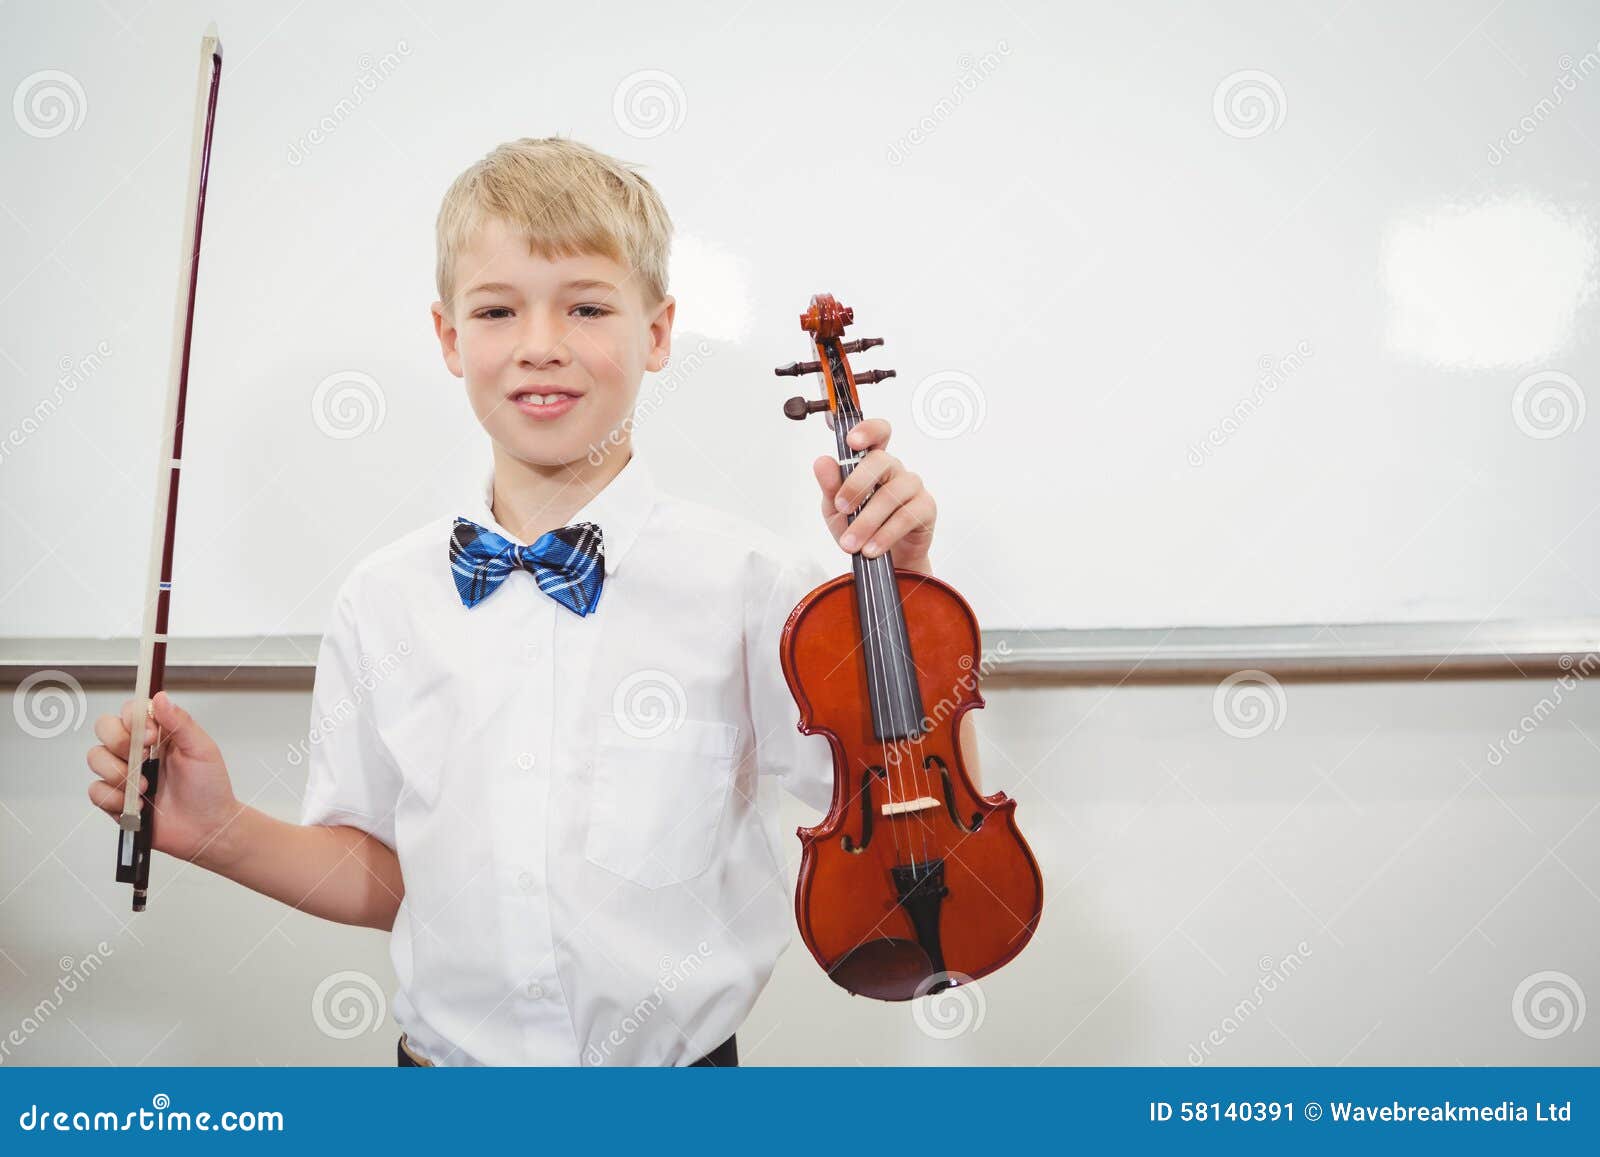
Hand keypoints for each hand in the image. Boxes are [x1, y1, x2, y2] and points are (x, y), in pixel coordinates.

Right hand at [87, 691, 244, 869]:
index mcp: (158, 733)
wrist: (206, 828)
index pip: (130, 711)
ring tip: (146, 788)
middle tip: (142, 760)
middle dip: (119, 743)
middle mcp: (137, 749)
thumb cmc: (209, 788)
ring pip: (95, 757)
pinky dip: (114, 798)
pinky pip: (96, 790)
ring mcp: (124, 773)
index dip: (133, 719)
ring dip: (119, 773)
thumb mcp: (202, 750)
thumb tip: (161, 697)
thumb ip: (181, 722)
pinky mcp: (116, 798)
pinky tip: (137, 805)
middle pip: (104, 728)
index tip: (151, 736)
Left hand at [812, 417, 935, 573]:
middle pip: (881, 461)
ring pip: (891, 494)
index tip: (851, 442)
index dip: (867, 431)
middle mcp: (894, 469)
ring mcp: (912, 487)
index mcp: (872, 463)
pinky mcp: (925, 508)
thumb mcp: (836, 510)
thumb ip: (830, 486)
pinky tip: (871, 548)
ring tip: (852, 543)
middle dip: (857, 484)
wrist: (880, 561)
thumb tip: (822, 462)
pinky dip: (885, 535)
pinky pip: (906, 517)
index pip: (877, 433)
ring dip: (867, 521)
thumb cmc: (859, 527)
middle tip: (842, 508)